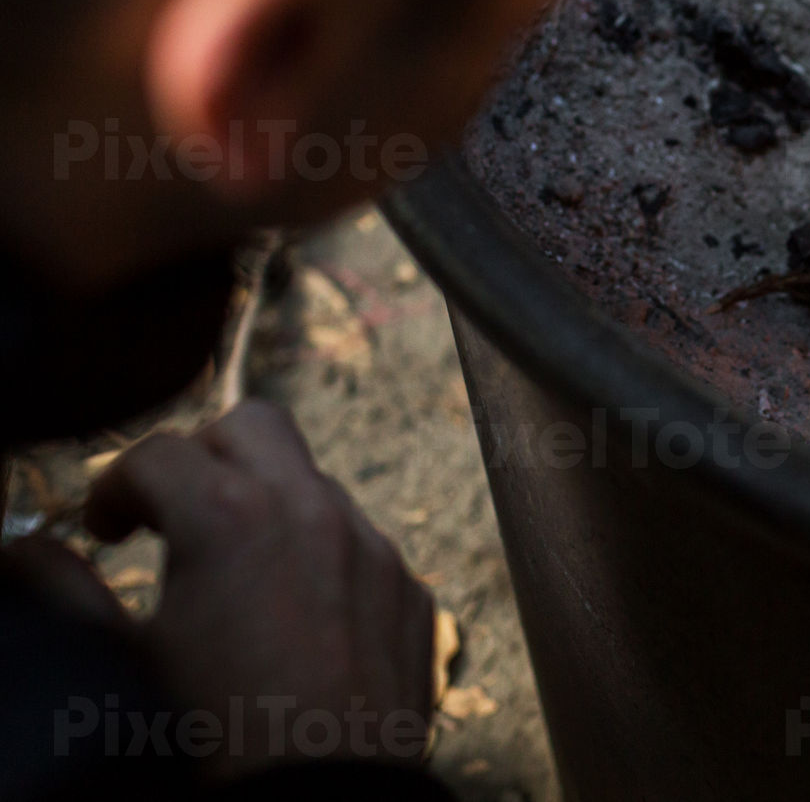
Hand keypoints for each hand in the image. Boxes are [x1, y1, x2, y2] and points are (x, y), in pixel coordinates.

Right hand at [78, 400, 435, 776]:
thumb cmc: (213, 742)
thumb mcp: (121, 665)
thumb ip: (65, 593)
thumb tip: (26, 554)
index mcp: (232, 516)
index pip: (160, 453)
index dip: (116, 486)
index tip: (107, 529)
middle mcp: (314, 513)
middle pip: (253, 427)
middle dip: (205, 458)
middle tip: (174, 516)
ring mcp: (373, 548)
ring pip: (315, 484)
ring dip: (269, 506)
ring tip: (231, 574)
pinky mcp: (410, 590)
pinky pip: (362, 544)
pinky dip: (322, 558)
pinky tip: (293, 618)